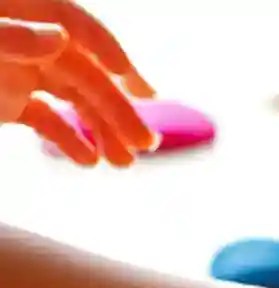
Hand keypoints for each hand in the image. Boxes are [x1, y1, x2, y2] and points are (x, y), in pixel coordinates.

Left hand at [0, 5, 154, 165]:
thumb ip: (14, 37)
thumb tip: (62, 38)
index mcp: (21, 14)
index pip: (74, 26)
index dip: (107, 50)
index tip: (137, 83)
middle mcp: (29, 43)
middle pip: (85, 73)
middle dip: (118, 109)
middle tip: (146, 143)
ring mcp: (20, 73)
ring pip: (74, 99)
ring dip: (103, 129)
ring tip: (124, 162)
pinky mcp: (9, 103)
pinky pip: (47, 119)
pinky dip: (69, 140)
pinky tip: (89, 160)